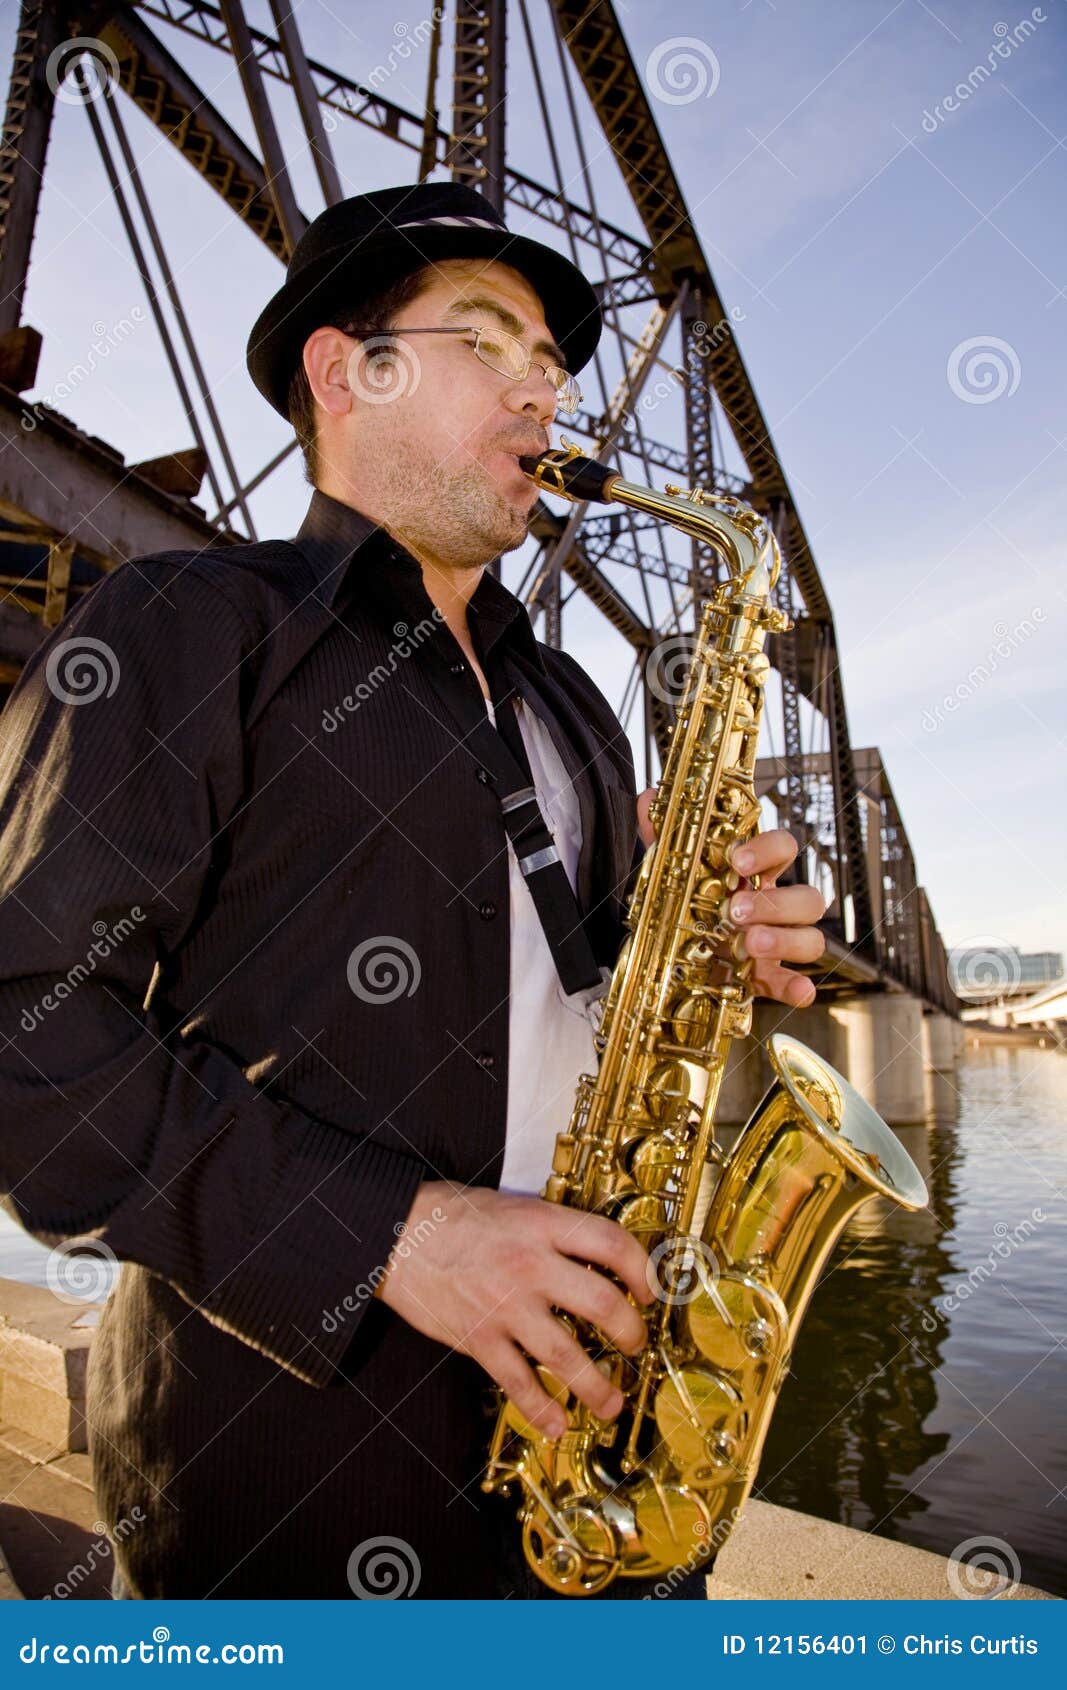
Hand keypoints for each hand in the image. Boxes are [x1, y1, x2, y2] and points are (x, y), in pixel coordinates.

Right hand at [376, 1180, 653, 1437]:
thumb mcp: (514, 1207)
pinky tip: (557, 1423)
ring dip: (598, 1386)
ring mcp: (505, 1305)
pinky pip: (518, 1382)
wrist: (396, 1233)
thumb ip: (552, 1230)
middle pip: (603, 1304)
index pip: (611, 1244)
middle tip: (635, 1346)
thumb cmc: (452, 1216)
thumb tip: (595, 1260)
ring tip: (612, 1402)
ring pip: (567, 1356)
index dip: (642, 1270)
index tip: (650, 1290)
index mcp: (542, 1225)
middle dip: (630, 1334)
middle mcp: (530, 1265)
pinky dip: (542, 1408)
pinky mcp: (479, 1338)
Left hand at [636, 792, 824, 1007]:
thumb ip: (662, 838)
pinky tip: (797, 993)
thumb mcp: (673, 872)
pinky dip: (798, 987)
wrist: (676, 952)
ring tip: (748, 945)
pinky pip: (795, 983)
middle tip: (735, 911)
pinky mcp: (768, 978)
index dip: (768, 850)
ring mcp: (777, 944)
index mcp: (757, 875)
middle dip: (775, 903)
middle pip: (808, 898)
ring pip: (812, 938)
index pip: (784, 848)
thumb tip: (650, 800)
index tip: (737, 860)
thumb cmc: (688, 904)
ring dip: (786, 941)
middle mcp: (775, 907)